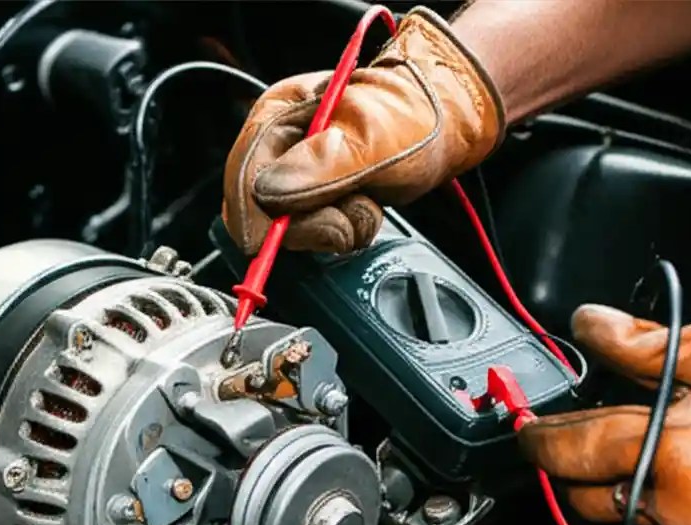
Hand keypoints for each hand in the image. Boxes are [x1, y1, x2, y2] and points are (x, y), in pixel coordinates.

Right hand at [221, 7, 504, 255]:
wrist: (447, 127)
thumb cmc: (415, 118)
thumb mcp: (374, 137)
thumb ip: (323, 163)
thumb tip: (272, 194)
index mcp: (278, 117)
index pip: (243, 178)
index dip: (256, 216)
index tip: (277, 241)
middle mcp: (279, 148)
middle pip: (261, 212)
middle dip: (310, 224)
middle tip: (352, 209)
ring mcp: (296, 177)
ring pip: (290, 231)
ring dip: (334, 228)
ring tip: (366, 203)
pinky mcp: (315, 202)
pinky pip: (314, 237)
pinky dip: (343, 232)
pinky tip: (363, 209)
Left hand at [519, 305, 690, 524]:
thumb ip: (640, 344)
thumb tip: (591, 323)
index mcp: (663, 451)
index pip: (568, 448)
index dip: (538, 437)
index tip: (528, 428)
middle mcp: (665, 507)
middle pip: (578, 497)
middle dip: (571, 470)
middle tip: (582, 444)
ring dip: (614, 498)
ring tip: (640, 466)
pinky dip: (656, 524)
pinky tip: (678, 496)